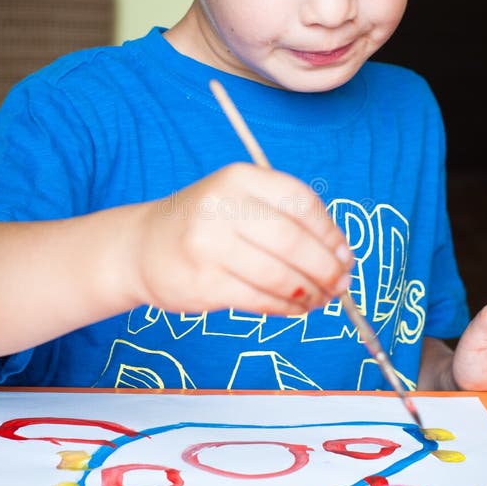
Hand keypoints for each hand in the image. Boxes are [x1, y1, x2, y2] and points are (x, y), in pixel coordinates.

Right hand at [135, 163, 352, 315]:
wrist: (143, 247)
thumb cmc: (206, 224)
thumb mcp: (241, 201)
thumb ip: (288, 219)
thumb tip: (341, 257)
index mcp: (239, 178)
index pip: (301, 201)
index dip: (330, 232)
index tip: (344, 254)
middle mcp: (221, 206)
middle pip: (293, 241)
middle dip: (326, 269)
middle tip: (340, 284)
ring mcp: (208, 245)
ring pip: (279, 276)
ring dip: (309, 293)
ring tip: (319, 299)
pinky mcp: (202, 283)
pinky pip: (259, 300)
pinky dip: (285, 307)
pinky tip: (294, 307)